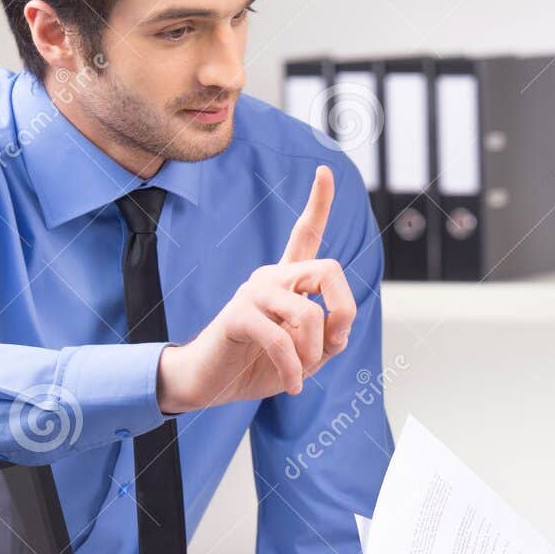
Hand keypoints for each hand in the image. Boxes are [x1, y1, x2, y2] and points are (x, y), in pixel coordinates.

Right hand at [157, 165, 355, 411]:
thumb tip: (338, 328)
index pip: (305, 234)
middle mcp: (271, 277)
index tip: (325, 170)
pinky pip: (281, 340)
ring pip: (309, 312)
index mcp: (288, 281)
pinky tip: (292, 384)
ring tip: (302, 371)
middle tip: (334, 344)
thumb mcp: (308, 356)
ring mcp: (253, 292)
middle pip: (328, 270)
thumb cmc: (259, 366)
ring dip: (313, 351)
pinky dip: (293, 368)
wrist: (210, 384)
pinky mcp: (238, 315)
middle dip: (344, 310)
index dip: (318, 203)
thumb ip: (330, 338)